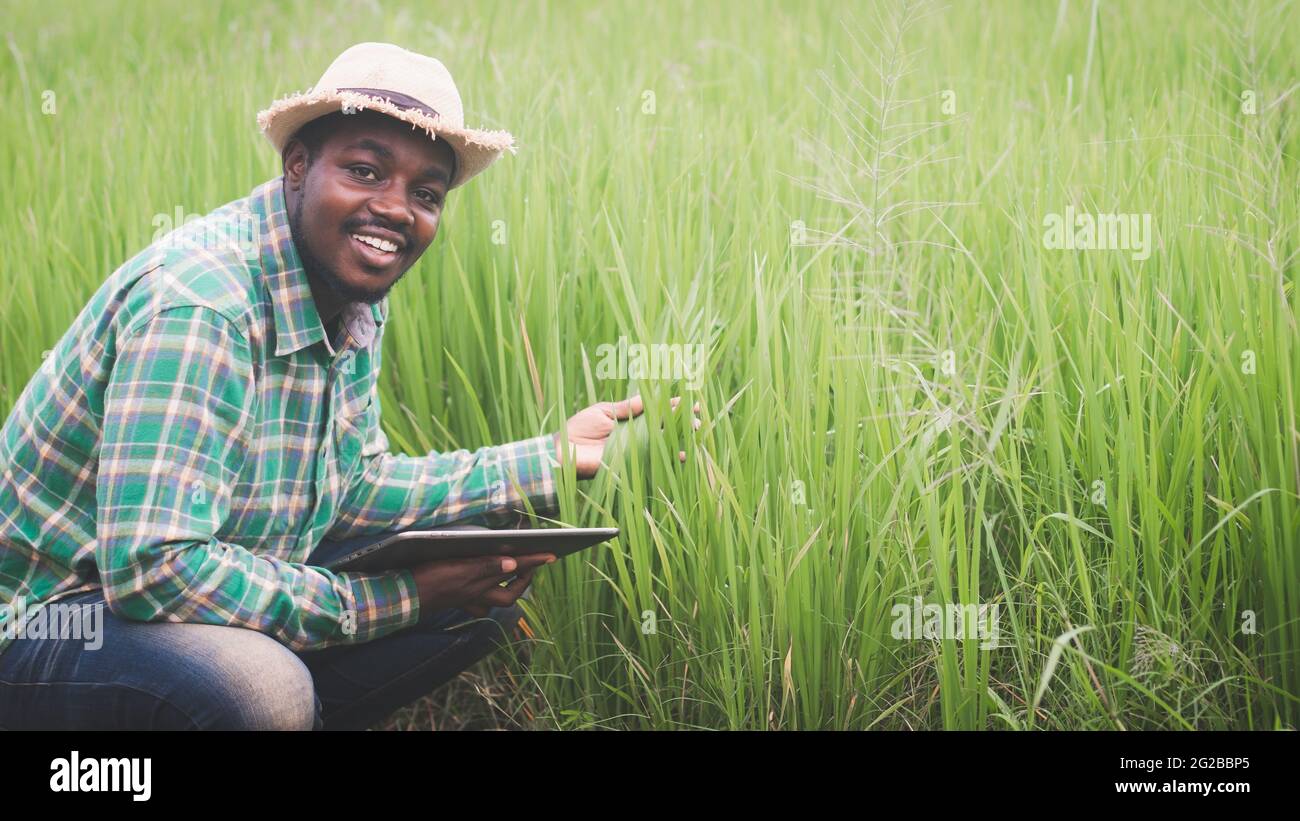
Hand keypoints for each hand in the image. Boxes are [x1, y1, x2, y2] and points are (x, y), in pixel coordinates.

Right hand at [408, 553, 555, 619]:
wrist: (403, 596)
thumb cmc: (429, 580)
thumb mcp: (458, 569)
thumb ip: (484, 567)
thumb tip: (513, 563)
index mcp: (481, 584)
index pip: (515, 570)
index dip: (534, 562)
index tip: (552, 555)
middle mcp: (476, 594)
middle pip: (508, 594)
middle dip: (523, 581)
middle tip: (531, 565)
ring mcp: (465, 598)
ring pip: (492, 599)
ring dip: (504, 588)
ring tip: (511, 572)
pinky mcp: (454, 597)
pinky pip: (474, 600)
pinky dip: (482, 592)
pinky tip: (481, 586)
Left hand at [553, 394, 701, 478]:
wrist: (563, 451)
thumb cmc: (579, 428)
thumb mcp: (604, 411)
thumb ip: (627, 407)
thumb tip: (648, 396)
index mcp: (629, 420)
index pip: (656, 411)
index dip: (673, 406)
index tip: (690, 401)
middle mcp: (635, 436)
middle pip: (664, 428)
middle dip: (682, 423)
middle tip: (697, 419)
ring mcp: (635, 451)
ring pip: (663, 444)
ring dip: (680, 439)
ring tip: (695, 433)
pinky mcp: (631, 464)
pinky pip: (653, 461)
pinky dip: (668, 458)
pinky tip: (682, 455)